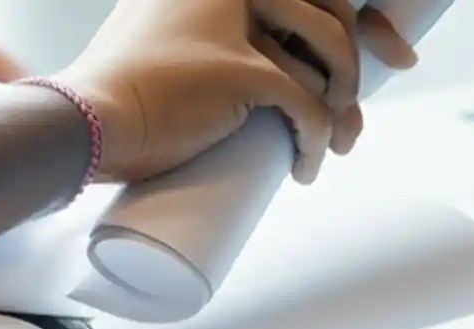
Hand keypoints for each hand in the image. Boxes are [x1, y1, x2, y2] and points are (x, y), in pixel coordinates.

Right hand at [55, 0, 417, 183]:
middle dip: (369, 53)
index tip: (391, 51)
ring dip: (345, 106)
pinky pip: (308, 107)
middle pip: (332, 10)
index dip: (361, 17)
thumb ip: (232, 36)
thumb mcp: (187, 45)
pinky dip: (317, 142)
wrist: (83, 123)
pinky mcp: (238, 69)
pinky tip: (308, 168)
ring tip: (335, 141)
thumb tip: (299, 73)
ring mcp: (232, 20)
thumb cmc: (134, 98)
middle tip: (371, 98)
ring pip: (331, 55)